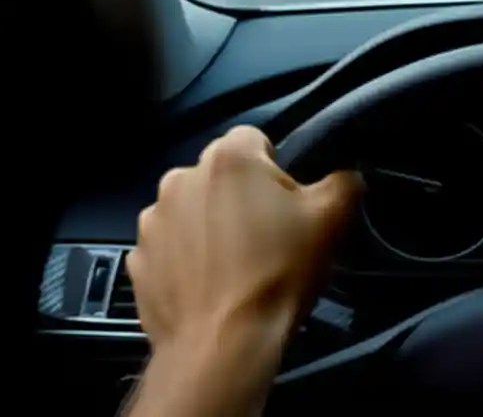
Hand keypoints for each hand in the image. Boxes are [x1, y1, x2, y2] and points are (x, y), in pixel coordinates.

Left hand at [127, 125, 362, 351]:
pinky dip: (186, 257)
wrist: (222, 343)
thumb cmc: (278, 273)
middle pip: (221, 174)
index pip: (256, 138)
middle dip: (241, 195)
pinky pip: (170, 245)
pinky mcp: (138, 258)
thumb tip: (345, 175)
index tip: (288, 204)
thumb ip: (344, 181)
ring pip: (192, 208)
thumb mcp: (332, 219)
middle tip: (267, 235)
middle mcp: (181, 177)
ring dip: (209, 224)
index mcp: (228, 157)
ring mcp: (153, 219)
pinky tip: (209, 283)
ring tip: (235, 264)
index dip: (277, 169)